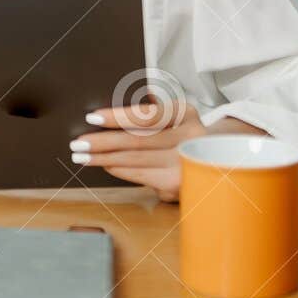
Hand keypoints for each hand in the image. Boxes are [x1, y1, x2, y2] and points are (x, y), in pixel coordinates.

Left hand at [70, 102, 265, 201]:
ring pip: (136, 160)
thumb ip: (147, 114)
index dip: (117, 117)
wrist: (220, 159)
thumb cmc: (183, 134)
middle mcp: (190, 137)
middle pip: (137, 140)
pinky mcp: (179, 184)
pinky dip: (119, 170)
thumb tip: (103, 116)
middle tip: (76, 144)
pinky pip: (140, 176)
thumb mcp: (173, 117)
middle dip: (102, 142)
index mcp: (185, 113)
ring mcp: (186, 162)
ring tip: (82, 156)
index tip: (91, 117)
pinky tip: (105, 165)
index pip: (146, 115)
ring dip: (104, 159)